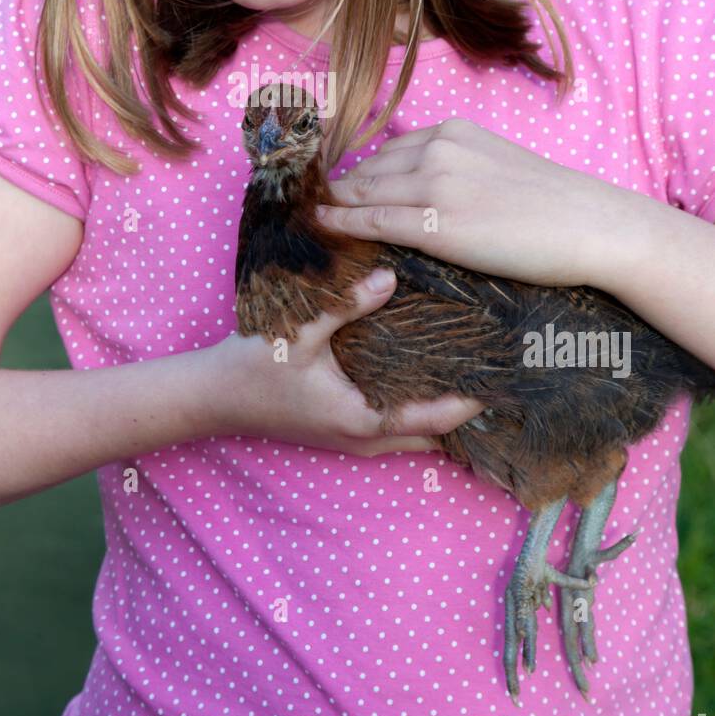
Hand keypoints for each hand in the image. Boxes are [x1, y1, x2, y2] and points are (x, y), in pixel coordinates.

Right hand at [215, 269, 483, 455]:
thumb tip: (390, 276)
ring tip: (473, 369)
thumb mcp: (298, 333)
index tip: (505, 375)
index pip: (437, 418)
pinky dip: (419, 406)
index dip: (474, 400)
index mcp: (363, 420)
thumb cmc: (252, 368)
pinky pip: (398, 425)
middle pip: (436, 433)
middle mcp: (365, 438)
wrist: (210, 397)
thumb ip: (344, 305)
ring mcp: (354, 438)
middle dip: (468, 405)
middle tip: (499, 368)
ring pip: (417, 432)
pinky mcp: (344, 428)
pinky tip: (428, 372)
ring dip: (444, 408)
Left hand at [315, 117, 641, 288]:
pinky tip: (322, 227)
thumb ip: (458, 166)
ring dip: (332, 206)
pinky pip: (374, 222)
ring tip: (304, 218)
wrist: (589, 224)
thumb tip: (428, 187)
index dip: (356, 170)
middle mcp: (438, 149)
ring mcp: (436, 186)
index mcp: (453, 132)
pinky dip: (342, 224)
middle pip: (369, 169)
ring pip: (364, 192)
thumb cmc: (552, 203)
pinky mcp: (439, 225)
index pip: (388, 149)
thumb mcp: (498, 164)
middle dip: (335, 187)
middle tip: (302, 202)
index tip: (329, 184)